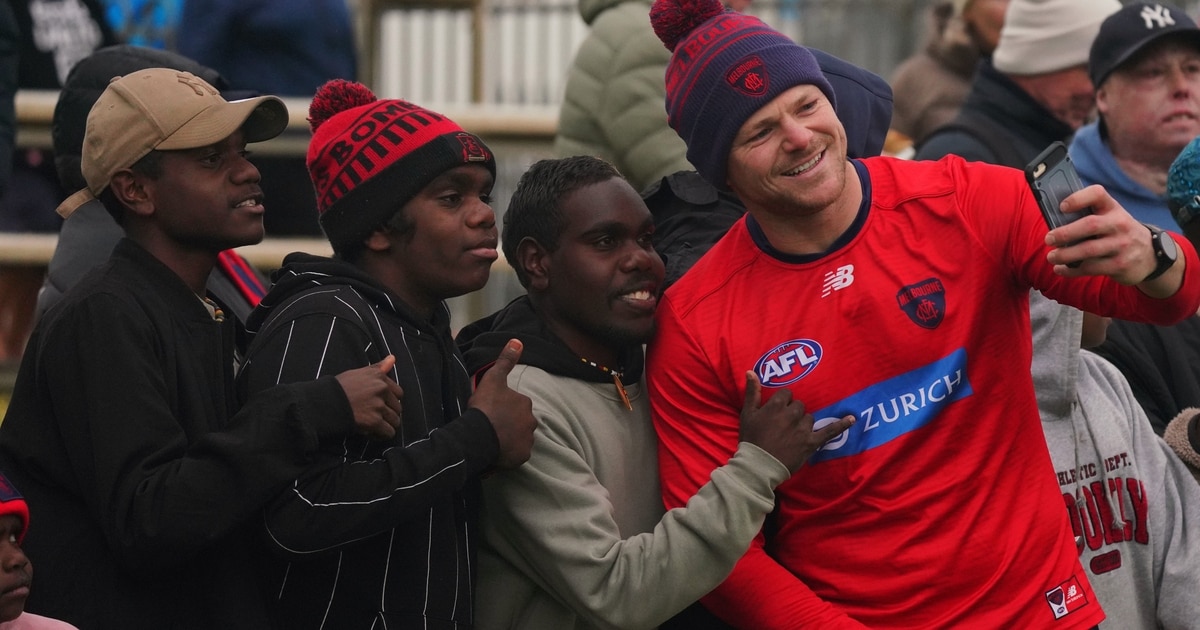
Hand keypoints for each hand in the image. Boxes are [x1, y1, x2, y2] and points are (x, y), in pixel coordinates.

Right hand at [334, 355, 403, 440]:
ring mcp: (379, 406)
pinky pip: (389, 432)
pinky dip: (382, 435)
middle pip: (398, 408)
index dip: (389, 401)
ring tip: (374, 425)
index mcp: (380, 377)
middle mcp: (382, 390)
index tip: (379, 405)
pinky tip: (372, 432)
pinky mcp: (374, 421)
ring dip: (386, 425)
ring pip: (395, 421)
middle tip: (374, 417)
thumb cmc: (339, 387)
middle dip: (388, 414)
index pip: (399, 393)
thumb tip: (393, 358)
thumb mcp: (359, 373)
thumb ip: (378, 368)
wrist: (325, 402)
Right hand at [469, 339, 535, 468]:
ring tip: (492, 440)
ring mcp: (528, 440)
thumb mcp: (493, 378)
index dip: (503, 408)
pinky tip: (496, 452)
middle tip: (491, 426)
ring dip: (509, 439)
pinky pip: (517, 454)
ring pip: (519, 438)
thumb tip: (518, 341)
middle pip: (520, 422)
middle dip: (509, 424)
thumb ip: (505, 360)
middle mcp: (531, 422)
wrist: (478, 434)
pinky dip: (509, 454)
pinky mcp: (522, 456)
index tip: (491, 411)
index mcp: (525, 403)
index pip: (517, 405)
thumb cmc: (485, 406)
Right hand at [738, 371, 853, 473]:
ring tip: (792, 436)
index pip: (786, 394)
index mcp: (776, 405)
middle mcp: (791, 414)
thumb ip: (752, 392)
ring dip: (803, 423)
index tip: (777, 412)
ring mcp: (803, 428)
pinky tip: (852, 418)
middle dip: (793, 413)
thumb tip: (751, 371)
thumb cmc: (751, 439)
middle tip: (783, 426)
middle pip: (799, 405)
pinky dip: (841, 425)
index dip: (782, 403)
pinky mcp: (811, 442)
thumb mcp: (747, 414)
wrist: (758, 466)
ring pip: (809, 417)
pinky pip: (829, 431)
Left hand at [1045, 185, 1163, 284]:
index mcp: (1113, 208)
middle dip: (1065, 233)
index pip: (1097, 194)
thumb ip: (1089, 217)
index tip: (1061, 206)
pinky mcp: (1120, 265)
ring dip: (1065, 255)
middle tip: (1049, 238)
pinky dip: (1071, 270)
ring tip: (1051, 257)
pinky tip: (1060, 269)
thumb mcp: (1110, 218)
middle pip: (1089, 225)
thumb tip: (1054, 222)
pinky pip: (1091, 268)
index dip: (1078, 198)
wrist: (1150, 255)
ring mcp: (1122, 245)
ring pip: (1088, 250)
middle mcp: (1120, 224)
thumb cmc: (1118, 233)